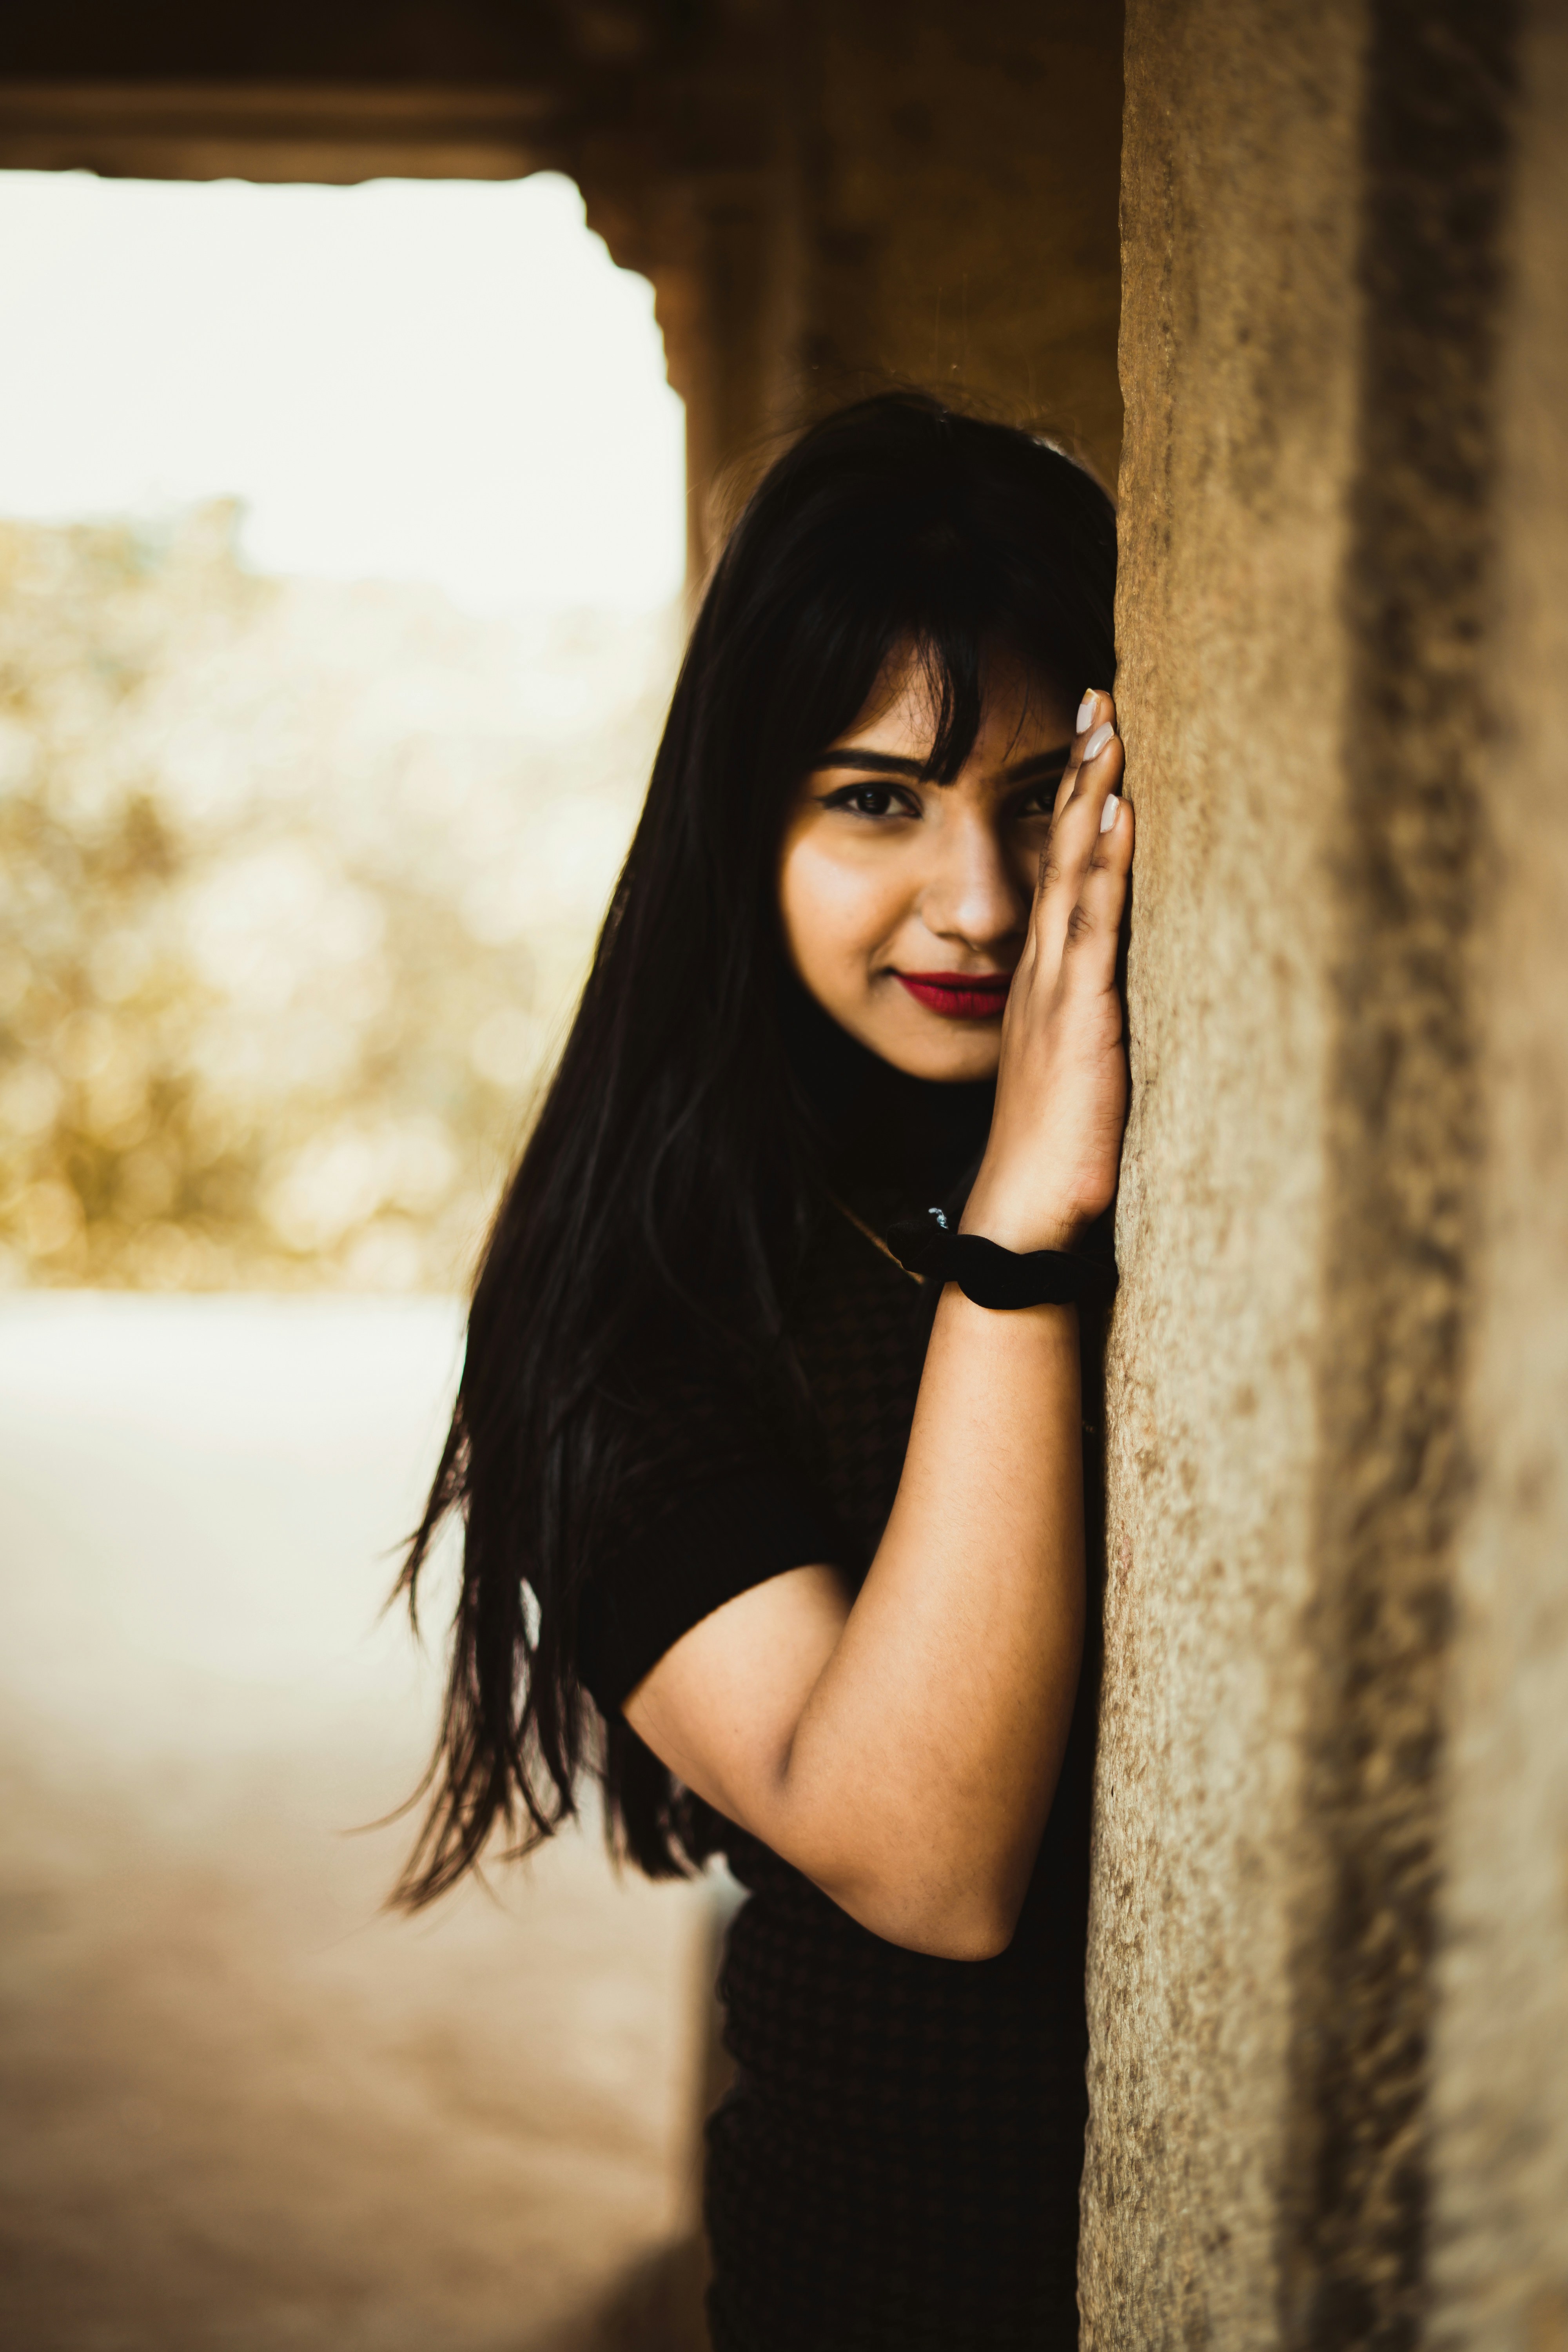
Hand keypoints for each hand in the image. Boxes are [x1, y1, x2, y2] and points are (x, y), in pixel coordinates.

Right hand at [962, 689, 1132, 1253]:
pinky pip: (1091, 923)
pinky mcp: (1079, 1015)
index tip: (1091, 740)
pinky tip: (1118, 812)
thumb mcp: (1072, 1073)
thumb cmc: (1055, 1155)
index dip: (1074, 806)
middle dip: (1079, 772)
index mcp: (1043, 983)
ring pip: (1074, 871)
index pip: (1059, 874)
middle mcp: (1043, 971)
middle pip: (1062, 852)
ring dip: (1092, 795)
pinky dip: (1105, 863)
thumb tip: (1104, 1004)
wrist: (1027, 1217)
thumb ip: (1085, 1029)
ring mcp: (1056, 988)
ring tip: (1107, 725)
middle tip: (1097, 696)